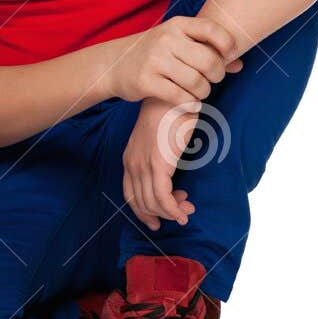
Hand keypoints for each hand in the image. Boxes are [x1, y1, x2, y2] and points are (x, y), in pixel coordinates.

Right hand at [109, 16, 242, 104]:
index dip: (228, 44)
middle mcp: (166, 39)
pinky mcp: (146, 81)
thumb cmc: (155, 53)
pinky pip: (180, 96)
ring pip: (197, 82)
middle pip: (209, 61)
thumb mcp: (178, 43)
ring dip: (203, 92)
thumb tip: (239, 64)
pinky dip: (190, 103)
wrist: (115, 64)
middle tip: (212, 80)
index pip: (212, 30)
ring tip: (199, 92)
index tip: (228, 56)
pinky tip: (190, 103)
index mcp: (177, 25)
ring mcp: (154, 60)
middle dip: (217, 75)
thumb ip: (207, 49)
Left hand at [122, 98, 199, 230]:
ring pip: (152, 203)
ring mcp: (143, 165)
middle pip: (141, 202)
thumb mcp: (159, 141)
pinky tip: (183, 212)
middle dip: (162, 214)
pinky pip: (163, 198)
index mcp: (129, 158)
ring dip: (171, 212)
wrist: (173, 96)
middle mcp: (132, 164)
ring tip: (187, 209)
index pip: (130, 195)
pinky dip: (173, 210)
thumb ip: (161, 160)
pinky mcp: (158, 165)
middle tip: (182, 213)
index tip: (157, 221)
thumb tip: (172, 181)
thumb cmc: (171, 116)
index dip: (143, 212)